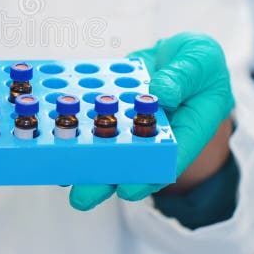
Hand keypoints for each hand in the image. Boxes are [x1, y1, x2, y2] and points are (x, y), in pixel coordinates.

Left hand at [70, 32, 234, 209]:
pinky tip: (53, 137)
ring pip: (108, 147)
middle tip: (81, 198)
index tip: (128, 191)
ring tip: (60, 175)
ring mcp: (131, 125)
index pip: (170, 158)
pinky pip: (95, 119)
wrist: (176, 56)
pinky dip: (75, 127)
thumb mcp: (200, 60)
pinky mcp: (112, 110)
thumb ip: (182, 77)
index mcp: (188, 129)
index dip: (148, 176)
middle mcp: (155, 135)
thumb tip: (160, 93)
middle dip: (106, 181)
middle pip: (132, 163)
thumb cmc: (199, 63)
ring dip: (85, 162)